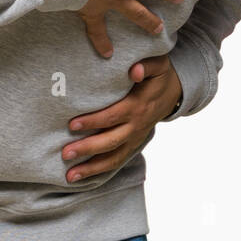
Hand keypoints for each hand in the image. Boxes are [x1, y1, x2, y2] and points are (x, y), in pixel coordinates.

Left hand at [60, 54, 182, 183]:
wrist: (174, 91)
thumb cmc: (159, 75)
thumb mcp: (159, 64)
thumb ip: (147, 65)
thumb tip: (135, 71)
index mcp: (138, 106)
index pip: (113, 116)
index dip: (93, 121)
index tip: (72, 124)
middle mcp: (137, 126)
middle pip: (111, 142)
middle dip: (88, 149)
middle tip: (65, 153)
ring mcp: (135, 138)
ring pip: (114, 158)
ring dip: (92, 168)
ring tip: (70, 176)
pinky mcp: (133, 144)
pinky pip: (117, 161)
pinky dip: (99, 170)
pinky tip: (81, 175)